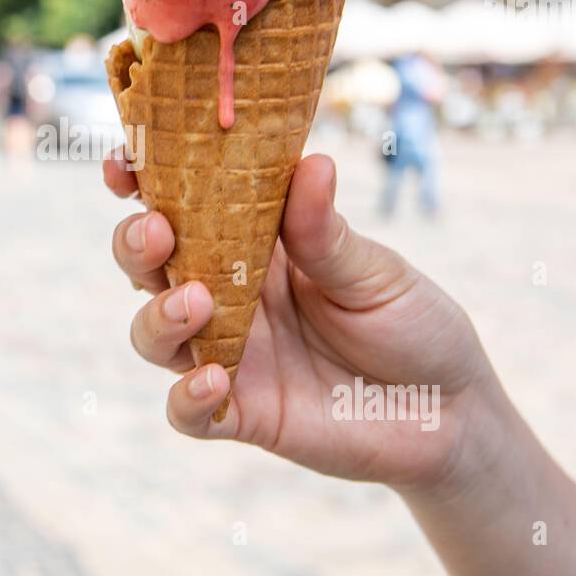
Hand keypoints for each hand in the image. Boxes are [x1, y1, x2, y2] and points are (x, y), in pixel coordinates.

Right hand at [105, 151, 498, 490]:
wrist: (451, 411)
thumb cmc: (413, 324)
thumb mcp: (376, 272)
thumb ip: (329, 232)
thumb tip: (312, 163)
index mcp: (256, 242)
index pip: (184, 204)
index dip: (143, 181)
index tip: (123, 164)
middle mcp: (229, 294)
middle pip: (150, 264)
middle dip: (135, 243)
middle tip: (158, 231)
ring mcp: (230, 353)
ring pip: (153, 333)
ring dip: (159, 314)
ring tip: (198, 302)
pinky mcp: (241, 411)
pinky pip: (188, 411)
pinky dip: (186, 396)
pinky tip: (215, 380)